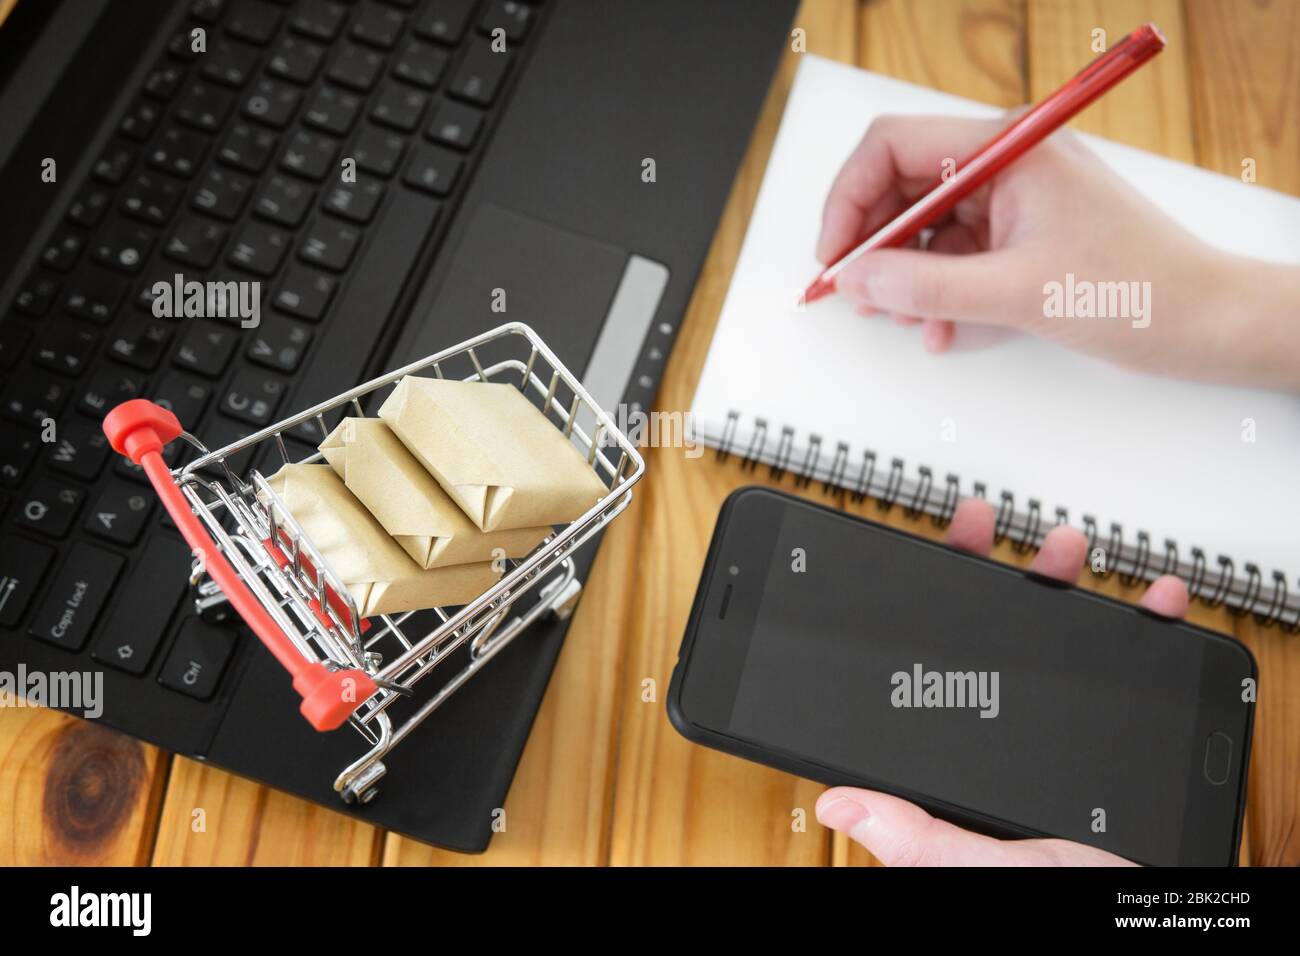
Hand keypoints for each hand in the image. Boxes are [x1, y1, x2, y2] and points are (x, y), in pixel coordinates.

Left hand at [813, 497, 1188, 865]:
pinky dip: (1146, 620)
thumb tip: (841, 800)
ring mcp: (1067, 730)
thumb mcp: (984, 871)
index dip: (912, 619)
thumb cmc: (1074, 901)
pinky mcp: (1129, 730)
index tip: (904, 566)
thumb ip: (922, 839)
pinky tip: (1148, 600)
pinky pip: (1135, 662)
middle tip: (973, 526)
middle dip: (978, 574)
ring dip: (1055, 581)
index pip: (923, 678)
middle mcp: (1008, 740)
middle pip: (981, 640)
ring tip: (1059, 550)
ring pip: (1051, 636)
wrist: (1160, 908)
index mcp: (962, 771)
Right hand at [817, 114, 1299, 389]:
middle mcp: (1005, 161)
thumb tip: (858, 280)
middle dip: (872, 243)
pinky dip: (934, 293)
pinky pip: (951, 256)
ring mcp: (1011, 198)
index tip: (835, 254)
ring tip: (901, 316)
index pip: (894, 147)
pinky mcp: (1017, 234)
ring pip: (922, 226)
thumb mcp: (1016, 292)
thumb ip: (926, 287)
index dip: (850, 200)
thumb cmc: (1138, 290)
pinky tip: (937, 328)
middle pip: (901, 186)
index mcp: (1009, 146)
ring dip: (902, 276)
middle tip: (854, 292)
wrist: (1201, 323)